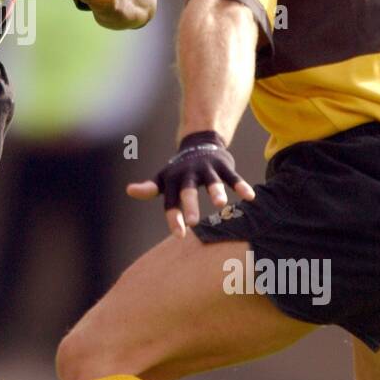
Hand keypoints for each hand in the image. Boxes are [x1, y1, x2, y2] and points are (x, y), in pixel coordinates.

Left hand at [126, 131, 255, 238]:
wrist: (199, 143)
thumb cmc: (179, 169)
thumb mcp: (163, 178)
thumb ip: (149, 188)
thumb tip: (129, 190)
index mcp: (173, 181)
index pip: (171, 202)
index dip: (174, 217)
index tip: (180, 235)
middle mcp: (189, 174)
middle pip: (188, 191)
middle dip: (191, 205)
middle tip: (195, 223)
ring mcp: (207, 169)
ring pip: (212, 182)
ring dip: (216, 192)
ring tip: (221, 205)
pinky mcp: (223, 167)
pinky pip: (233, 177)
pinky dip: (241, 186)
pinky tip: (250, 197)